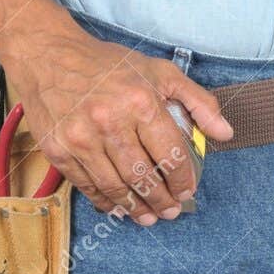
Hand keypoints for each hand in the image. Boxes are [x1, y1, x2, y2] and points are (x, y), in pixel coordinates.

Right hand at [3, 24, 233, 224]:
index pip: (170, 154)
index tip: (187, 191)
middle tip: (171, 211)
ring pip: (116, 187)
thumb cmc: (108, 64)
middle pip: (143, 177)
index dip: (182, 179)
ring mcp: (82, 139)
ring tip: (149, 217)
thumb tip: (225, 133)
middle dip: (162, 200)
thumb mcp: (160, 71)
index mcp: (140, 102)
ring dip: (137, 208)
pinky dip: (106, 201)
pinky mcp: (59, 151)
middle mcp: (110, 122)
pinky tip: (119, 206)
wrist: (48, 56)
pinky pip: (88, 186)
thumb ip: (197, 101)